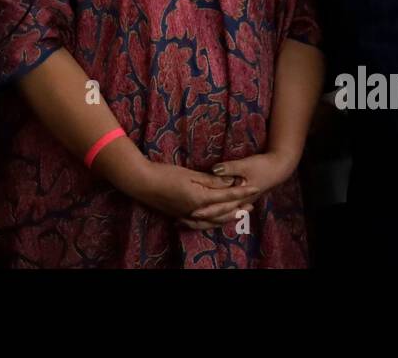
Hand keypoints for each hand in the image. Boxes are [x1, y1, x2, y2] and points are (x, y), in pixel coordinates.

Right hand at [127, 161, 260, 228]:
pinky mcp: (181, 216)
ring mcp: (189, 215)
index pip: (227, 195)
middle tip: (252, 205)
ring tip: (238, 214)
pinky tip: (214, 221)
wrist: (142, 184)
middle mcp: (197, 211)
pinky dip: (212, 222)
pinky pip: (202, 223)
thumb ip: (211, 180)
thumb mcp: (190, 174)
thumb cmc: (165, 174)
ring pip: (213, 220)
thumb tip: (230, 182)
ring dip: (227, 217)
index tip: (255, 187)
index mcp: (201, 198)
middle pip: (223, 211)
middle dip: (238, 207)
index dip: (242, 192)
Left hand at [176, 152, 296, 229]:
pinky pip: (224, 212)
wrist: (277, 169)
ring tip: (189, 221)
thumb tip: (214, 170)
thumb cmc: (261, 166)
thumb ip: (229, 168)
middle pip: (218, 215)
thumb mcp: (245, 165)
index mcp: (240, 197)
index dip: (205, 210)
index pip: (220, 207)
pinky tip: (204, 215)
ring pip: (221, 216)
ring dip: (206, 220)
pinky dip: (213, 215)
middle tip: (184, 220)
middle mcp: (239, 204)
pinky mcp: (239, 201)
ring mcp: (240, 204)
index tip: (192, 212)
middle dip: (202, 218)